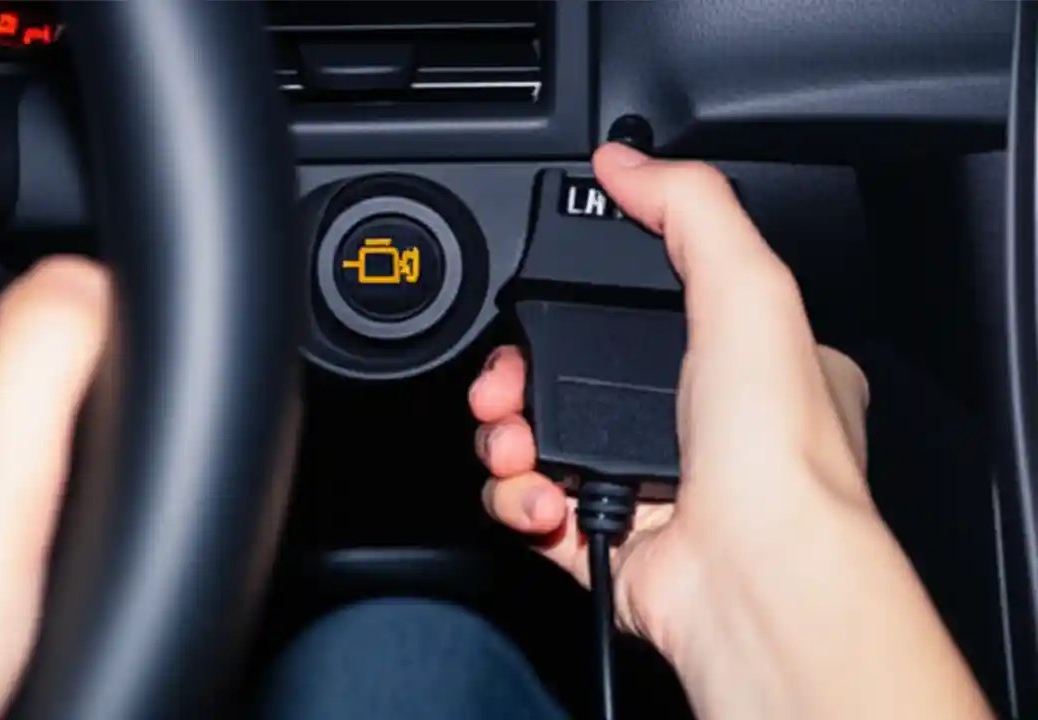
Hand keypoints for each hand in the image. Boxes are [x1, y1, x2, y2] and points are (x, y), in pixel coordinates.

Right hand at [470, 143, 990, 718]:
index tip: (543, 298)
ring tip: (512, 440)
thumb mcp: (747, 286)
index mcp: (749, 365)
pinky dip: (519, 499)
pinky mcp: (609, 543)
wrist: (755, 578)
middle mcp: (702, 431)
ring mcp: (653, 489)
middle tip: (504, 383)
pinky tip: (539, 495)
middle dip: (519, 377)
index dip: (587, 301)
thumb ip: (687, 208)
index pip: (651, 309)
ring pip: (542, 443)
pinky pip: (534, 508)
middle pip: (574, 378)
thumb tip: (624, 161)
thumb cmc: (778, 451)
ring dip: (507, 436)